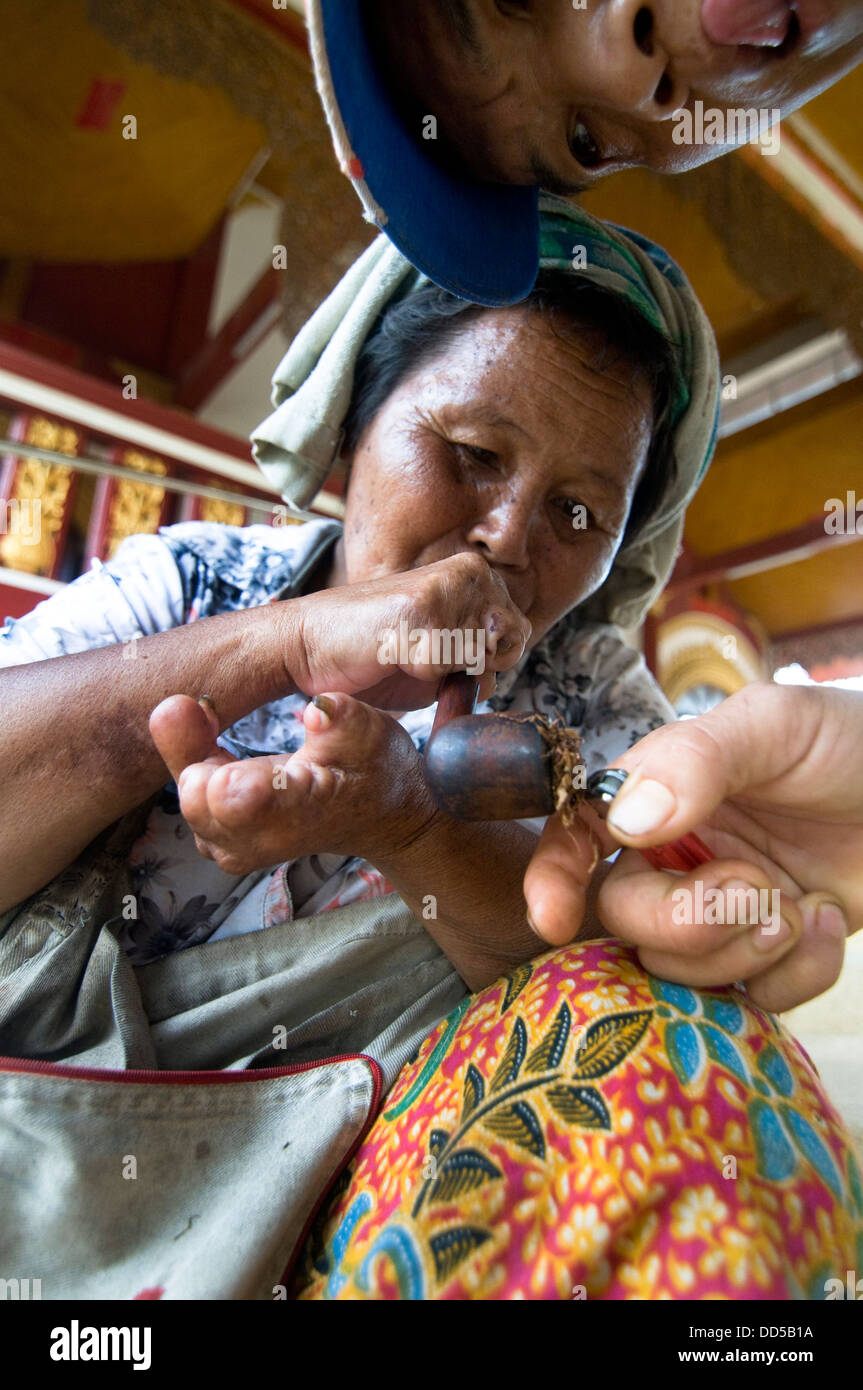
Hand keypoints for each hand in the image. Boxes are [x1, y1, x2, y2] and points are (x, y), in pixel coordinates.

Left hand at [149, 691, 435, 874]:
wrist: (378, 815)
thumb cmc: (374, 770)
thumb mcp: (374, 734)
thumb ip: (343, 719)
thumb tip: (318, 707)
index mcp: (298, 812)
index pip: (235, 801)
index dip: (208, 757)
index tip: (198, 707)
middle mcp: (260, 839)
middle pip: (196, 798)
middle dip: (192, 747)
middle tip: (203, 706)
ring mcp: (234, 845)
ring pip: (187, 796)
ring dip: (190, 752)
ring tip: (207, 715)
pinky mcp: (218, 838)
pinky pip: (188, 797)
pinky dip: (191, 760)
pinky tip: (207, 731)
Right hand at [280, 551, 530, 710]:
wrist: (308, 645)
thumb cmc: (373, 655)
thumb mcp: (441, 658)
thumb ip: (481, 658)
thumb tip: (502, 671)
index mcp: (474, 575)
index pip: (518, 633)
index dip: (484, 661)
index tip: (440, 653)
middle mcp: (467, 572)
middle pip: (509, 644)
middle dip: (470, 666)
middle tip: (423, 655)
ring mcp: (446, 586)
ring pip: (480, 658)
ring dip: (444, 673)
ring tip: (406, 653)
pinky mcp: (421, 607)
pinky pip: (447, 667)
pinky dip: (420, 677)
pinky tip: (392, 655)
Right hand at [524, 683, 862, 1011]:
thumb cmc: (852, 745)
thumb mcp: (775, 725)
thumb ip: (695, 760)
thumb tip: (624, 820)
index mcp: (660, 793)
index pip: (579, 835)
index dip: (554, 878)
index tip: (553, 918)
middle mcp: (679, 855)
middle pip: (626, 916)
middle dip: (685, 919)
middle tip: (755, 891)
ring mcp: (724, 911)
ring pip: (682, 968)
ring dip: (746, 947)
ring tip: (802, 905)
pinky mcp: (771, 955)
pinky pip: (755, 996)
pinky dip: (799, 971)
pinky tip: (831, 920)